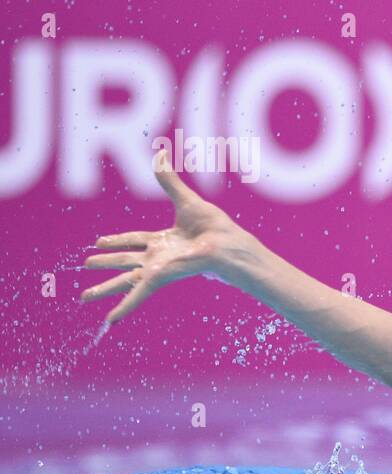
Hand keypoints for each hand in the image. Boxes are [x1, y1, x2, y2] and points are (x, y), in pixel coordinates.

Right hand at [82, 151, 247, 322]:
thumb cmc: (215, 226)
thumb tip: (160, 152)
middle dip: (104, 264)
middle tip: (85, 266)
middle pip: (123, 261)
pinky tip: (109, 321)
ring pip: (123, 280)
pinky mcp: (158, 278)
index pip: (134, 240)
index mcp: (163, 240)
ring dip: (103, 289)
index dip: (116, 241)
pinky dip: (124, 308)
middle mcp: (157, 256)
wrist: (227, 245)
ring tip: (83, 297)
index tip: (98, 242)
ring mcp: (156, 268)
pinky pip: (136, 295)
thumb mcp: (185, 200)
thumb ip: (168, 180)